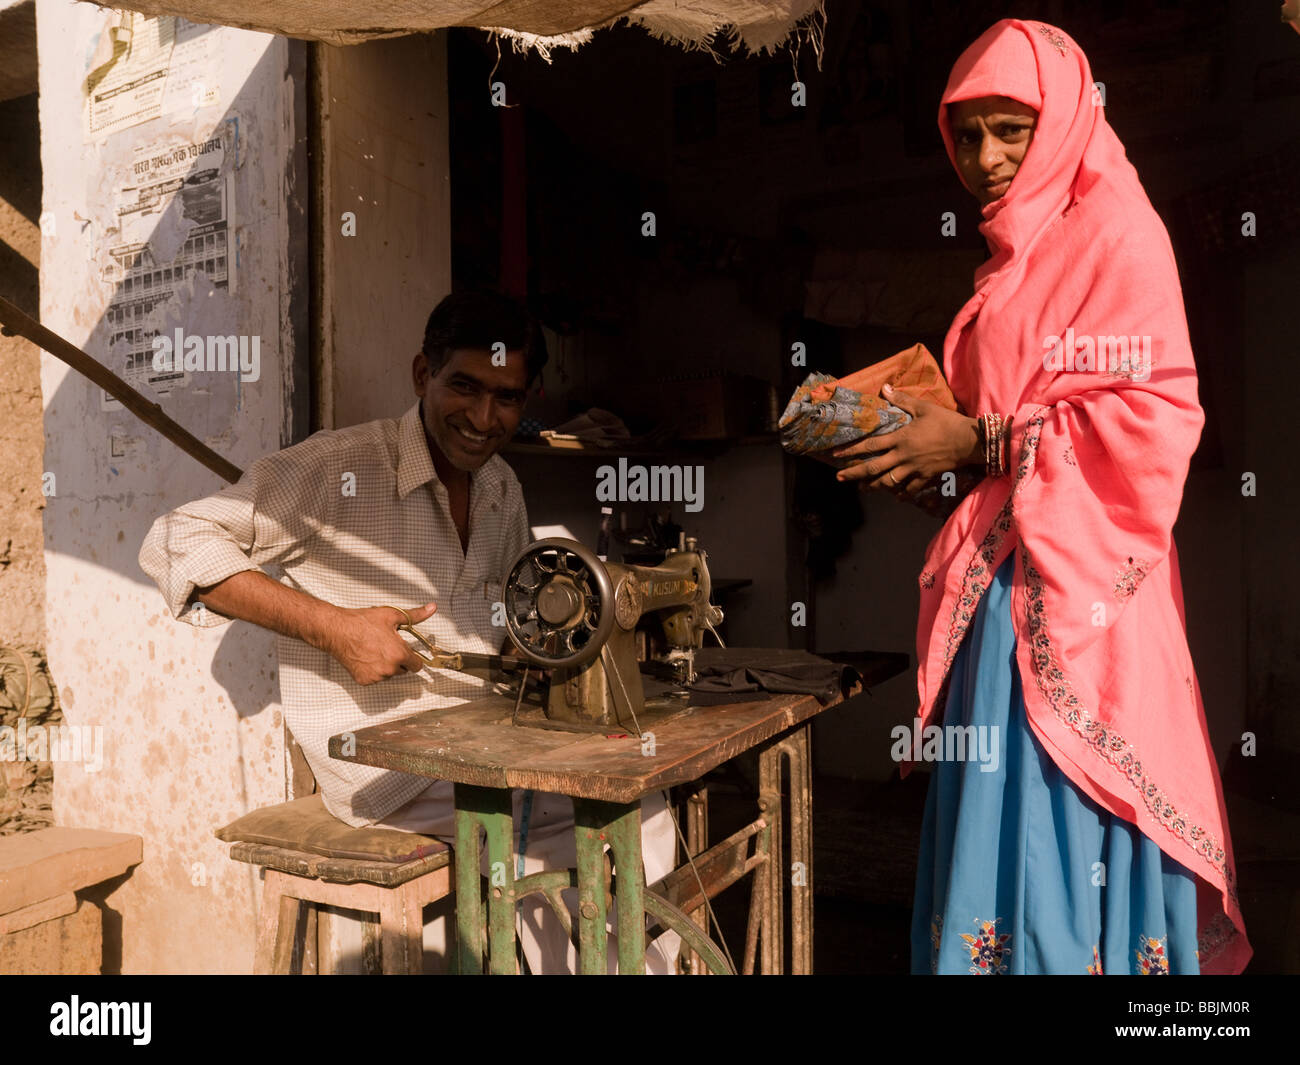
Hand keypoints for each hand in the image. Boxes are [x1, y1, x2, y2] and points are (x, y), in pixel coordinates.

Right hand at [320, 601, 437, 684]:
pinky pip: (375, 678)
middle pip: (403, 670)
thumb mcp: (392, 615)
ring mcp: (376, 677)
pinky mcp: (364, 680)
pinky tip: (365, 657)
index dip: (413, 657)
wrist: (336, 630)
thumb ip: (415, 615)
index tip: (406, 652)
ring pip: (388, 674)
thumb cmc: (362, 622)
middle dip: (398, 660)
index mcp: (399, 654)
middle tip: (386, 646)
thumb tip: (432, 608)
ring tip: (374, 649)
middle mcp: (389, 669)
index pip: (417, 666)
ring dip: (386, 666)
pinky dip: (372, 670)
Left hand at [834, 385, 981, 495]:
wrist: (969, 441)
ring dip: (873, 486)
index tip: (836, 455)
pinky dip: (901, 494)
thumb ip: (902, 400)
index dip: (852, 450)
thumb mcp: (923, 407)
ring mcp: (914, 468)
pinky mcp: (926, 477)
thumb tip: (885, 388)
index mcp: (900, 438)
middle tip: (840, 477)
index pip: (870, 445)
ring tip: (863, 489)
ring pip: (889, 482)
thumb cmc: (946, 421)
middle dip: (855, 474)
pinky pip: (910, 489)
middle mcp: (903, 456)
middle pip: (874, 468)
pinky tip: (896, 496)